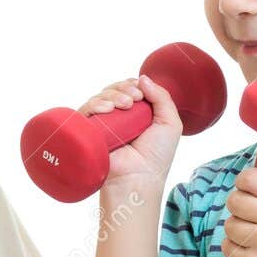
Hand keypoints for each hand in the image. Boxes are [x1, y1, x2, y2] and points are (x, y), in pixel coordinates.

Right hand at [79, 74, 182, 191]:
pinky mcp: (89, 132)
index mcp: (137, 115)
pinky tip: (107, 109)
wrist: (138, 178)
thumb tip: (143, 78)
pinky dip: (96, 104)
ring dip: (113, 95)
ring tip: (125, 105)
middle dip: (124, 88)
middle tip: (134, 99)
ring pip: (100, 97)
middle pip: (114, 90)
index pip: (129, 89)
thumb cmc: (156, 157)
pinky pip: (86, 111)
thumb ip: (162, 97)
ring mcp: (103, 125)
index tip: (141, 93)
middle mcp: (118, 119)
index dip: (133, 85)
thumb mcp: (170, 123)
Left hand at [218, 167, 256, 256]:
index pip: (250, 178)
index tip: (247, 189)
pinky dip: (236, 248)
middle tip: (251, 214)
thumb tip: (254, 171)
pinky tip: (252, 249)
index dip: (243, 182)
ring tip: (255, 234)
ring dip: (237, 229)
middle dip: (239, 206)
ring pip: (229, 225)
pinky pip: (228, 247)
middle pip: (234, 201)